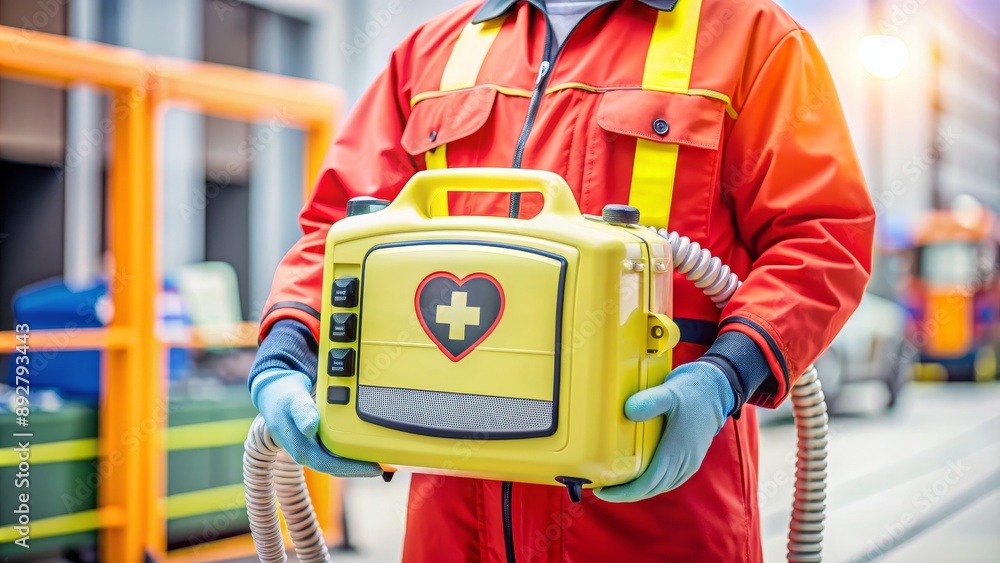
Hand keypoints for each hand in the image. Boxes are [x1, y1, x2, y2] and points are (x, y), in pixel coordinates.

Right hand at [250, 368, 382, 476]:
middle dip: (359, 469)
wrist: (274, 393)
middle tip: (383, 465)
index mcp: (301, 449)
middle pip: (337, 468)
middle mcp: (306, 453)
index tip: (373, 468)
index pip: (330, 465)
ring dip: (355, 463)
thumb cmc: (284, 397)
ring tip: (377, 459)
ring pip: (336, 462)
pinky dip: (349, 453)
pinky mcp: (315, 444)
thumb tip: (311, 427)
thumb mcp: (293, 401)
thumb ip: (302, 412)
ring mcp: (310, 449)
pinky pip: (335, 453)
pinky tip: (362, 450)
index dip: (352, 469)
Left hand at [595, 361, 734, 501]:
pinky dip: (651, 483)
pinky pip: (669, 479)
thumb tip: (628, 411)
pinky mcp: (691, 459)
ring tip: (615, 486)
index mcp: (677, 450)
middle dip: (626, 493)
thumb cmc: (691, 390)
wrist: (716, 390)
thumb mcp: (669, 392)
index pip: (649, 482)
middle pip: (652, 489)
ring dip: (639, 490)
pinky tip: (638, 478)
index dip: (625, 492)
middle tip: (602, 489)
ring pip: (661, 486)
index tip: (603, 491)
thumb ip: (649, 401)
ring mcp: (689, 462)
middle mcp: (685, 461)